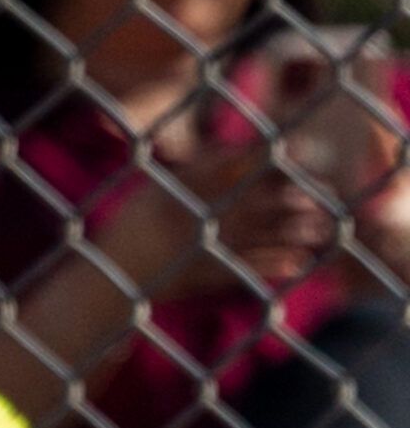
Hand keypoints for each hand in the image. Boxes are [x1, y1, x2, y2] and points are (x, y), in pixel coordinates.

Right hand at [101, 144, 332, 296]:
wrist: (106, 280)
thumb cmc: (127, 231)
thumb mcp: (149, 192)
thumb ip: (188, 173)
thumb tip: (231, 153)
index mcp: (174, 191)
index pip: (225, 166)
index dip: (260, 155)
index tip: (288, 147)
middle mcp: (189, 217)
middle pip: (252, 201)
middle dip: (289, 197)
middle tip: (320, 193)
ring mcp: (196, 248)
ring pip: (256, 236)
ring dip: (290, 232)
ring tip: (318, 228)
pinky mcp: (202, 276)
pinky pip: (245, 268)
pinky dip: (272, 265)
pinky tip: (296, 262)